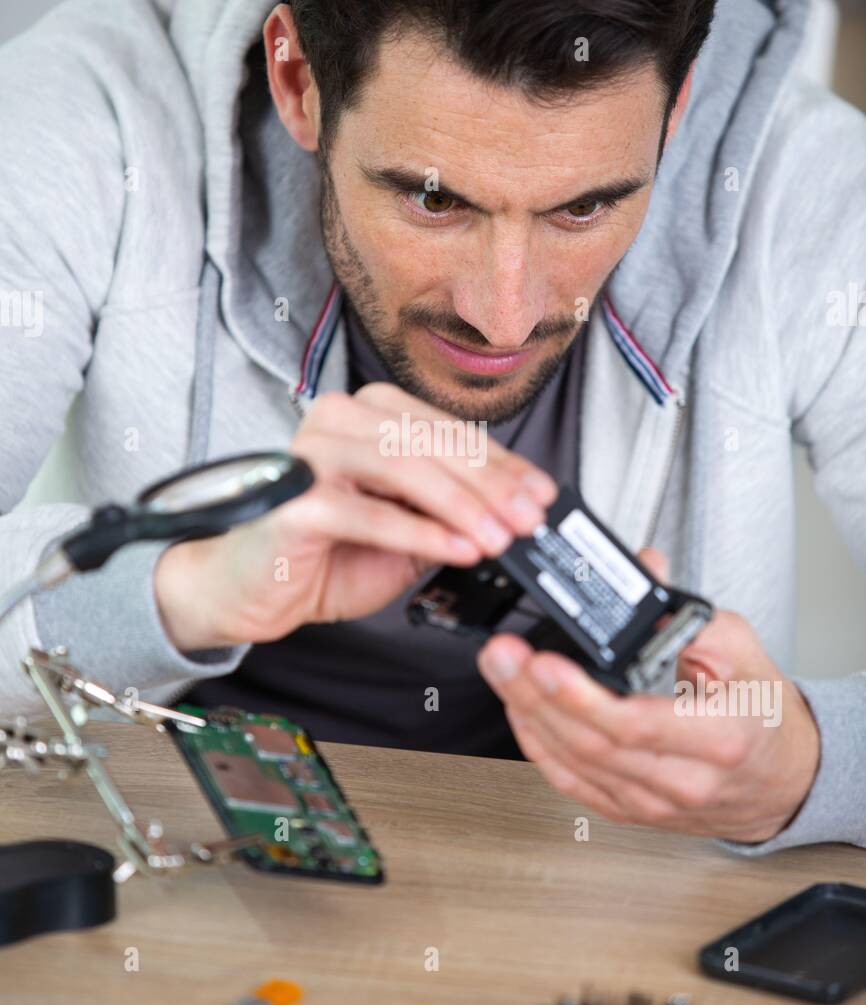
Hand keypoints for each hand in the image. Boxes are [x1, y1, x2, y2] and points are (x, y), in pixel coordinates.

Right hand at [155, 381, 557, 651]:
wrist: (244, 589)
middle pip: (431, 443)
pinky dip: (421, 534)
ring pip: (404, 467)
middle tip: (531, 519)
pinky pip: (369, 513)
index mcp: (367, 415)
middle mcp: (337, 421)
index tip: (543, 494)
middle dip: (492, 484)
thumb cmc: (322, 554)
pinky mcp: (292, 499)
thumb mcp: (402, 533)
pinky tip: (459, 550)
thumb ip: (447, 517)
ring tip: (501, 537)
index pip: (448, 431)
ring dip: (462, 505)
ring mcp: (310, 455)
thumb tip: (515, 515)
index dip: (503, 463)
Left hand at [476, 549, 820, 842]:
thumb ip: (689, 615)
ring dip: (527, 715)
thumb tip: (644, 571)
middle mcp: (683, 780)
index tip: (544, 664)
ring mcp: (652, 802)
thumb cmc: (765, 718)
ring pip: (574, 763)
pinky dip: (539, 746)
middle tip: (503, 655)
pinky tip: (519, 712)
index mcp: (719, 738)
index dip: (581, 697)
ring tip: (500, 670)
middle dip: (535, 695)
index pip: (636, 724)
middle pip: (592, 743)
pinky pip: (572, 782)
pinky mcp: (629, 811)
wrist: (785, 781)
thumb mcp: (746, 653)